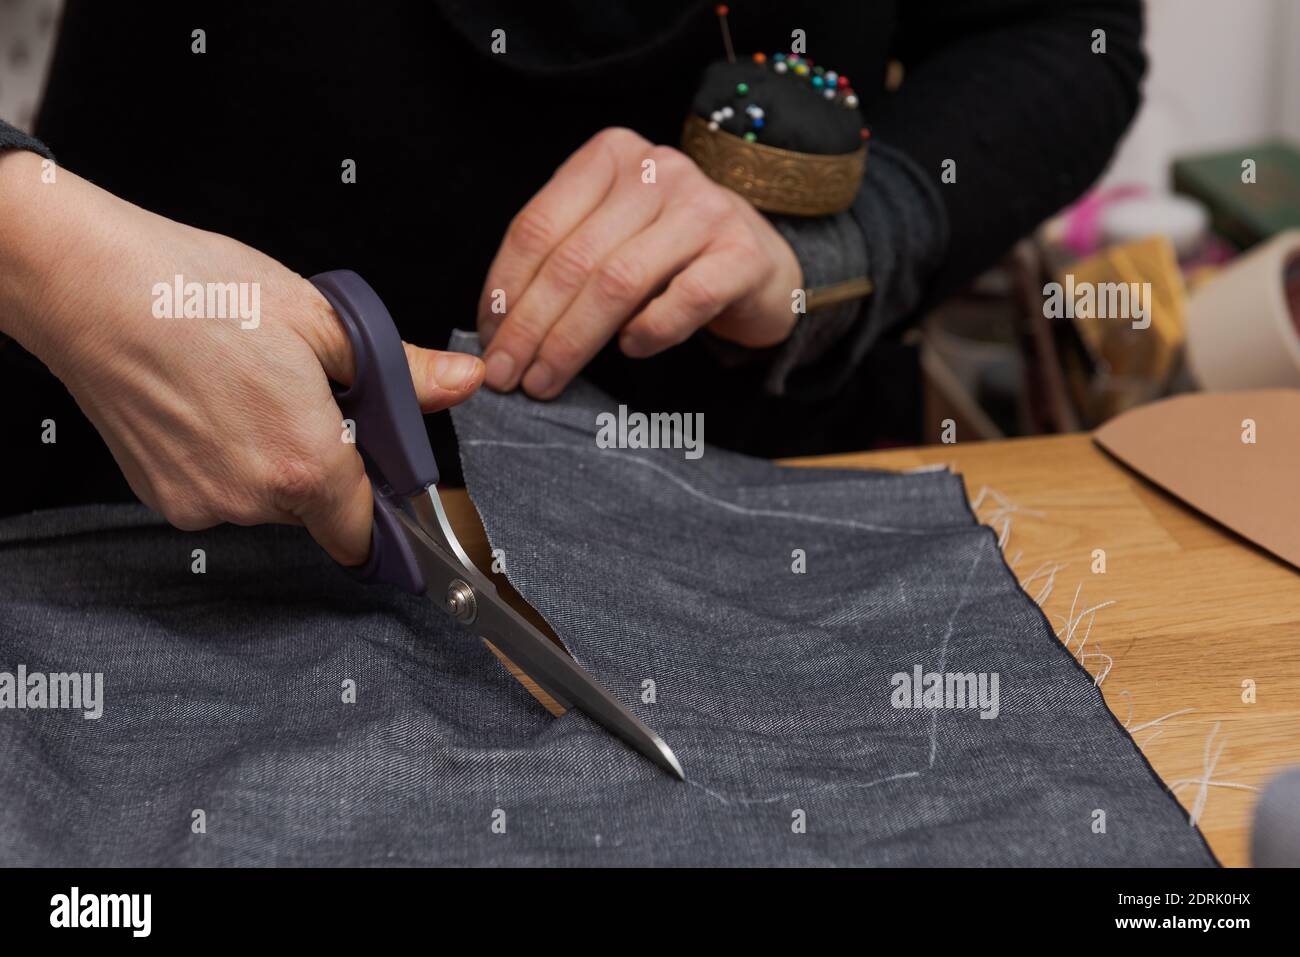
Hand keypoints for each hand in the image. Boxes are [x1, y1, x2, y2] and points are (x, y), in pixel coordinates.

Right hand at [0, 151, 482, 564]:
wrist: (88, 285)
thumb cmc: (200, 293)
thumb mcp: (324, 322)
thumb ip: (402, 372)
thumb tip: (463, 383)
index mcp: (307, 463)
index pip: (366, 532)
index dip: (382, 509)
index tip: (379, 478)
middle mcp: (254, 500)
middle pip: (319, 511)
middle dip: (326, 462)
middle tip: (306, 396)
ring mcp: (203, 503)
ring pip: (268, 501)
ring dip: (275, 461)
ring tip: (250, 390)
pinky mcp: (163, 498)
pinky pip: (221, 493)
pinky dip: (228, 461)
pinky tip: (212, 406)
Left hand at [476, 127, 801, 398]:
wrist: (760, 264)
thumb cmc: (669, 258)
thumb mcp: (608, 238)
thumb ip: (560, 260)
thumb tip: (497, 327)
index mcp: (611, 155)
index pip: (537, 225)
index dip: (505, 290)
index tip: (488, 342)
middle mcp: (658, 169)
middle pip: (573, 259)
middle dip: (530, 327)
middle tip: (506, 376)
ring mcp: (706, 207)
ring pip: (619, 282)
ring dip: (573, 341)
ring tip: (547, 381)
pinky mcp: (743, 254)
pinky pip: (685, 299)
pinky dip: (650, 331)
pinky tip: (630, 351)